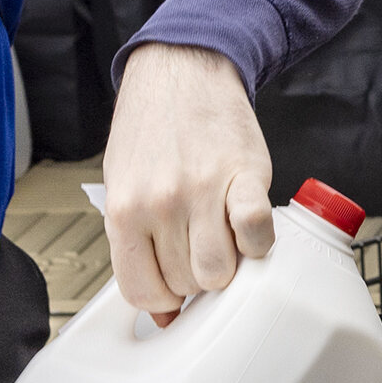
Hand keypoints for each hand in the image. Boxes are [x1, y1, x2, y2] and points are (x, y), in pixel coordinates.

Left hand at [101, 42, 274, 322]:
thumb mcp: (123, 186)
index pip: (142, 292)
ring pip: (221, 270)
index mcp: (123, 210)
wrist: (182, 67)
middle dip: (196, 278)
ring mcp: (202, 189)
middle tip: (200, 248)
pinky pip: (256, 231)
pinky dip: (258, 241)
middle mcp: (160, 203)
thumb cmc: (151, 127)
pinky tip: (250, 228)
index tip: (174, 286)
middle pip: (187, 284)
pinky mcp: (244, 173)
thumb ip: (135, 248)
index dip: (163, 298)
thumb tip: (162, 315)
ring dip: (228, 265)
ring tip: (224, 239)